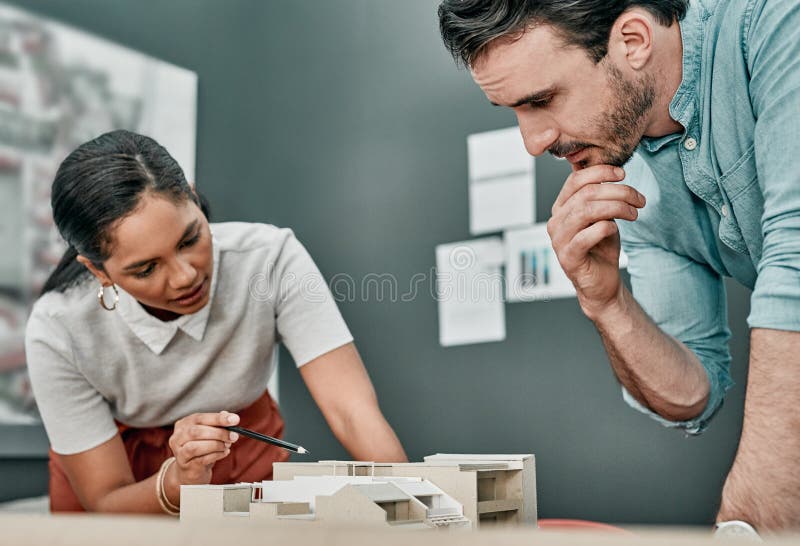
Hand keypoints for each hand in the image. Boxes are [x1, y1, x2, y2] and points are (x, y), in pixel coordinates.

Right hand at [168, 410, 239, 484]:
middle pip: (197, 432)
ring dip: (216, 445)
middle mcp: (178, 436)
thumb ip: (218, 424)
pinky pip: (201, 459)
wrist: (191, 469)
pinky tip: (224, 452)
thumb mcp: (210, 433)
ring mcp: (179, 452)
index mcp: (184, 423)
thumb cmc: (202, 448)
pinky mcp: (184, 465)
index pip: (200, 418)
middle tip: (234, 436)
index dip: (218, 418)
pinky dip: (216, 455)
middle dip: (219, 433)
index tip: (235, 420)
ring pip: (196, 447)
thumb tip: (230, 417)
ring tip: (227, 445)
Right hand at [547, 164, 645, 319]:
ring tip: (634, 213)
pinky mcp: (568, 257)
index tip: (623, 174)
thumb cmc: (601, 247)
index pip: (575, 180)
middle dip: (618, 192)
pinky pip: (586, 236)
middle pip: (586, 194)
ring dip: (616, 208)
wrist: (602, 283)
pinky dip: (606, 228)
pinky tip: (616, 229)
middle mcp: (556, 221)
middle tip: (639, 199)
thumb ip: (601, 196)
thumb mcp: (603, 216)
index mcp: (561, 208)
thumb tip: (612, 170)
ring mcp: (559, 240)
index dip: (600, 173)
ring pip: (586, 211)